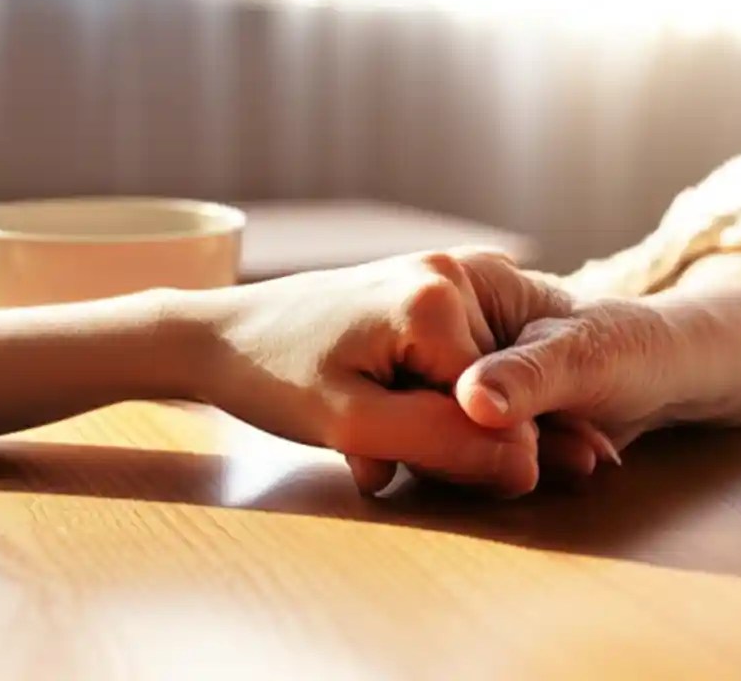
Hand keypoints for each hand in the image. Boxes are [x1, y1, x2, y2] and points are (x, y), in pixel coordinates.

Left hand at [185, 249, 577, 496]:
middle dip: (442, 433)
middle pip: (487, 389)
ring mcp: (437, 275)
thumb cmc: (272, 377)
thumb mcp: (356, 426)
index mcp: (437, 300)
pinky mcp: (423, 288)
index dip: (457, 450)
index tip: (395, 459)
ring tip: (369, 430)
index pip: (498, 404)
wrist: (215, 336)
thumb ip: (445, 444)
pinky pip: (447, 359)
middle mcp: (449, 273)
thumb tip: (525, 467)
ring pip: (469, 380)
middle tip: (376, 449)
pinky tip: (373, 407)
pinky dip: (418, 395)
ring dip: (427, 419)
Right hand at [454, 254, 740, 452]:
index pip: (418, 364)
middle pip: (429, 409)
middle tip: (556, 446)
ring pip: (454, 441)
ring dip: (505, 462)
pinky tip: (574, 461)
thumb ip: (527, 377)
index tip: (494, 427)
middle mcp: (463, 348)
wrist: (695, 371)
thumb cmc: (646, 344)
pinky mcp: (503, 428)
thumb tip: (469, 401)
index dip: (436, 406)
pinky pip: (486, 460)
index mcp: (465, 302)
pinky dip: (522, 470)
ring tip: (580, 450)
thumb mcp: (584, 356)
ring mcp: (481, 391)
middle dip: (478, 443)